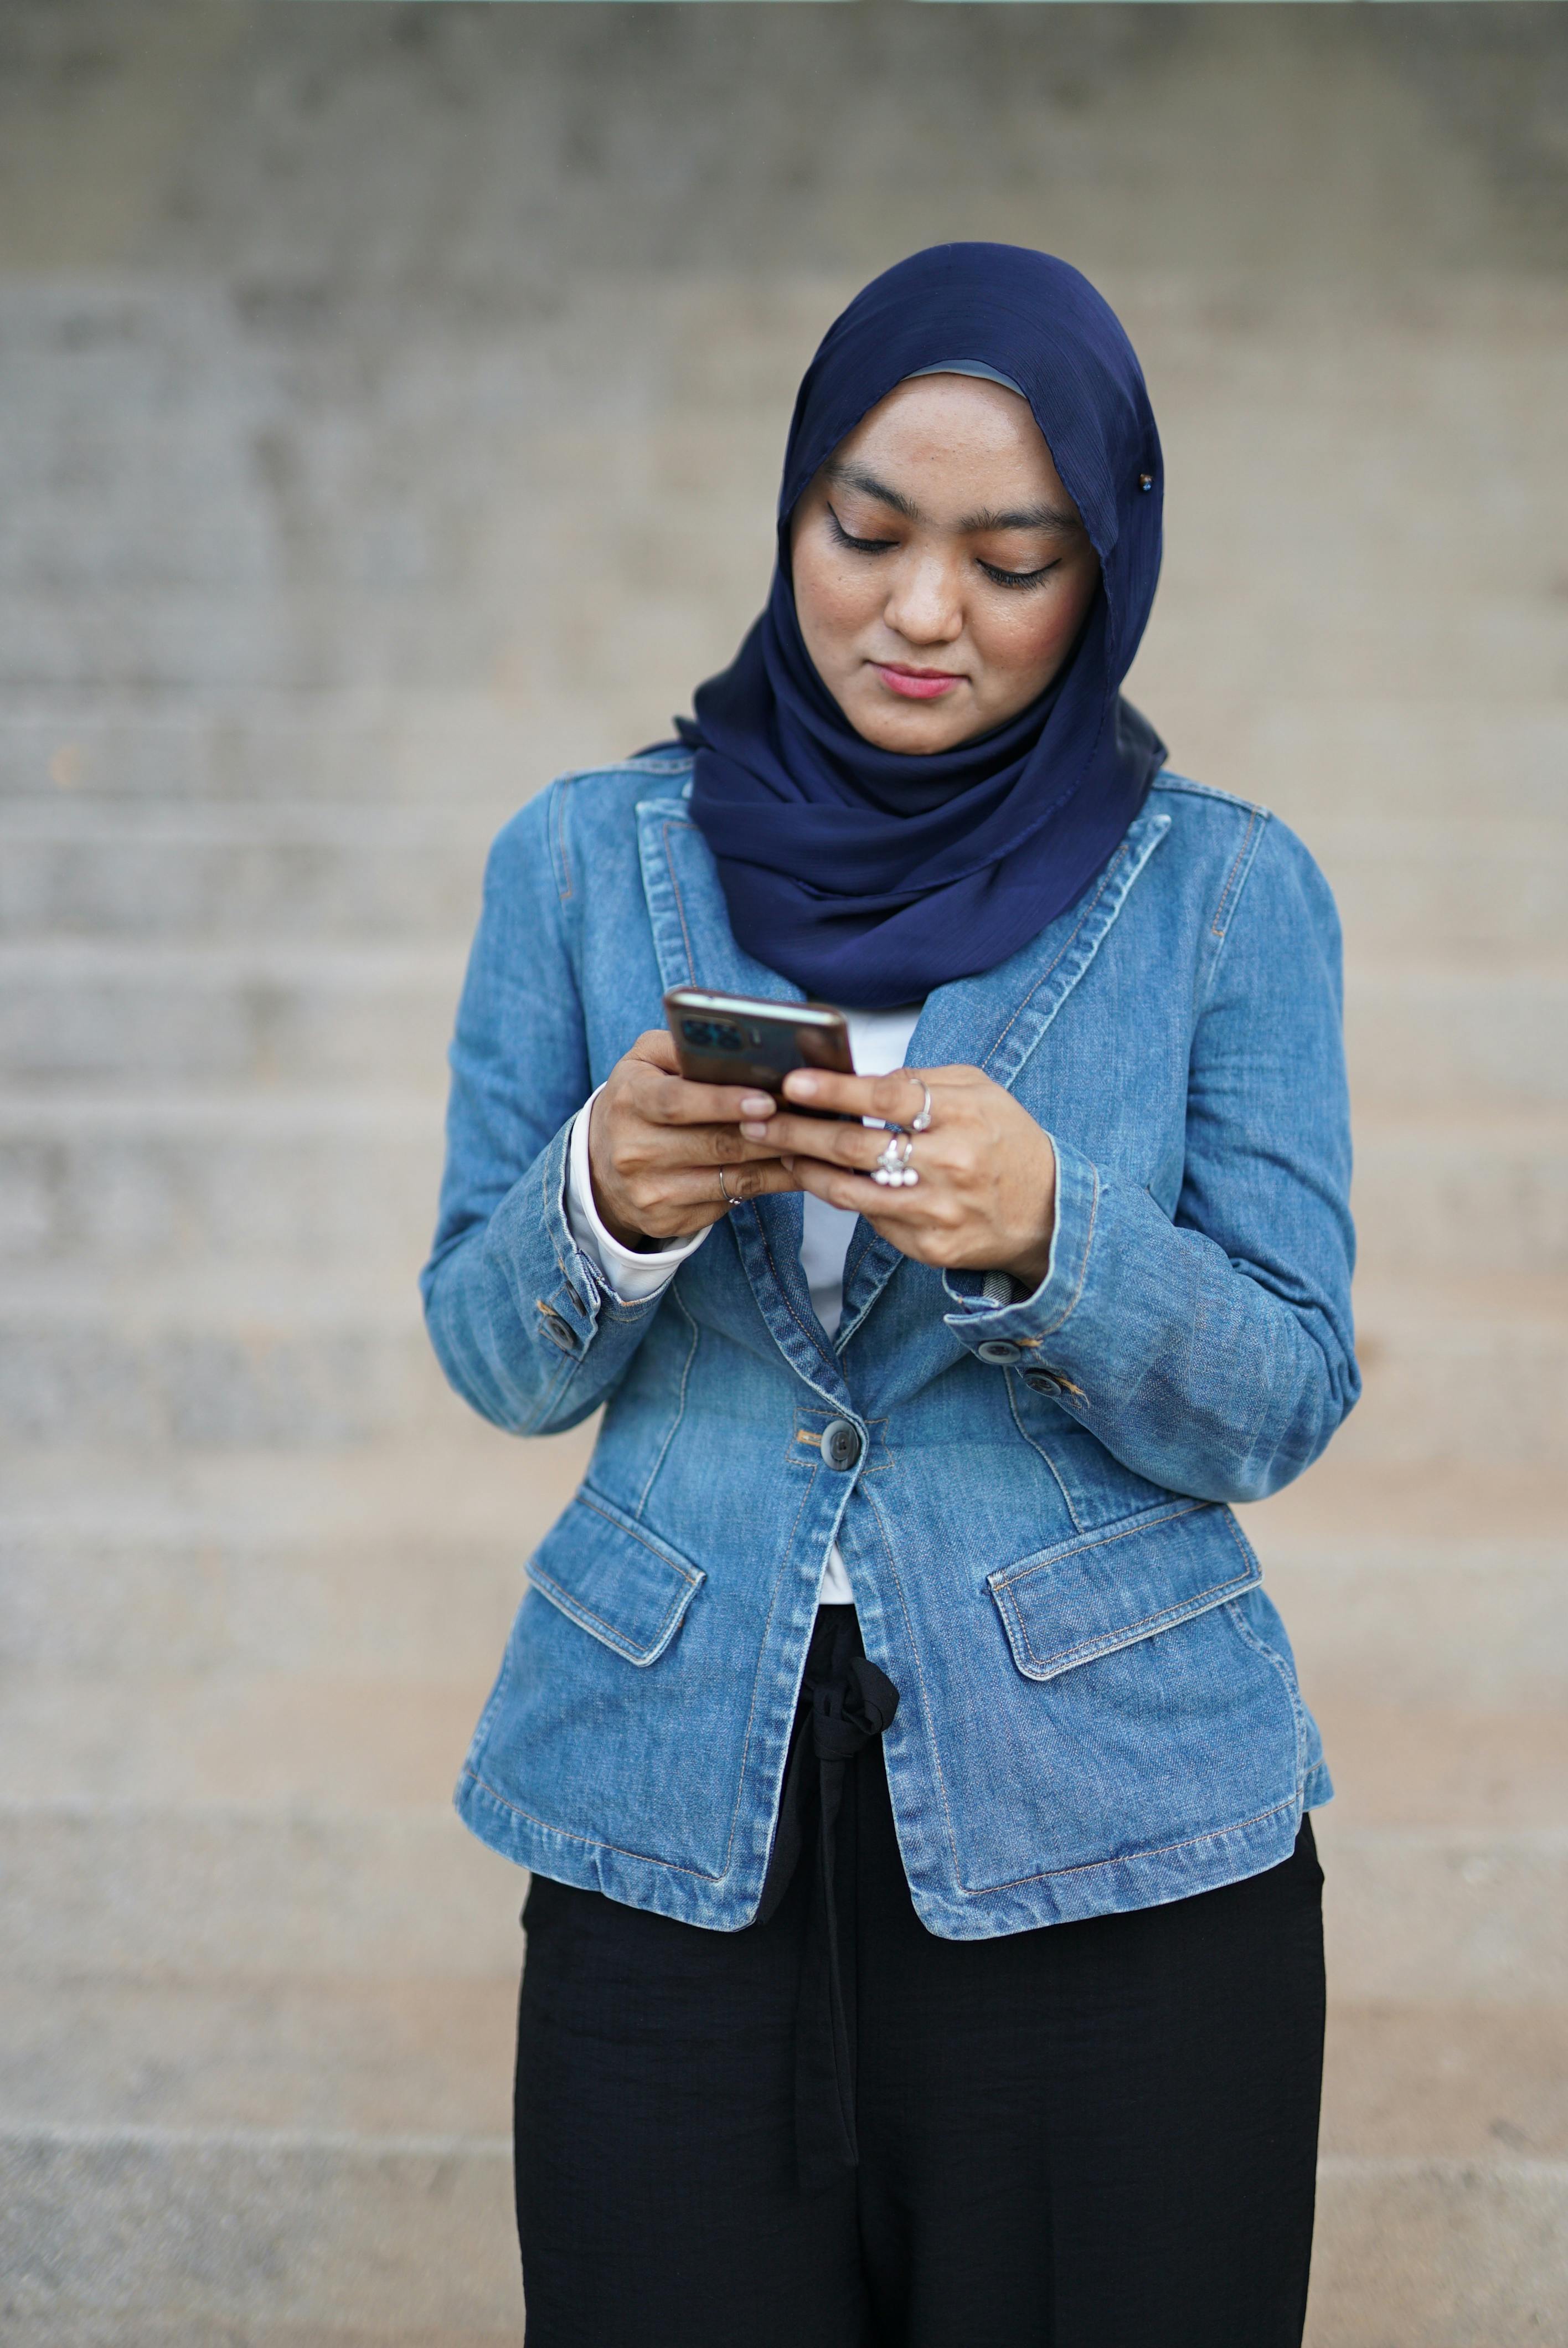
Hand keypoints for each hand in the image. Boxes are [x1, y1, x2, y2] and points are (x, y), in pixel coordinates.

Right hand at [587, 1030, 799, 1249]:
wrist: (601, 1167)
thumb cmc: (640, 1100)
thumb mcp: (646, 1061)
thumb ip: (684, 1046)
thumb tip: (739, 1047)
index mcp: (629, 1100)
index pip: (677, 1102)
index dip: (723, 1102)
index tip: (766, 1099)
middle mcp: (635, 1150)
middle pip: (714, 1143)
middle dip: (769, 1131)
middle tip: (812, 1118)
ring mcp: (652, 1190)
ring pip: (733, 1176)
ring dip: (781, 1159)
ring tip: (816, 1139)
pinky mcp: (670, 1220)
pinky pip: (734, 1199)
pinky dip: (773, 1183)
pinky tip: (799, 1167)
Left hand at [740, 1063, 1057, 1291]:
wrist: (1049, 1214)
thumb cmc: (1007, 1144)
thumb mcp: (981, 1093)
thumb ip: (923, 1081)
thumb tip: (864, 1078)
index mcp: (963, 1116)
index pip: (887, 1097)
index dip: (835, 1090)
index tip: (794, 1082)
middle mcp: (949, 1164)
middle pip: (856, 1145)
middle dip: (798, 1130)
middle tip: (758, 1117)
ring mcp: (936, 1211)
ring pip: (850, 1190)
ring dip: (804, 1167)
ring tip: (775, 1148)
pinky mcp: (928, 1247)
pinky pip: (869, 1219)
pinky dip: (837, 1195)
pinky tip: (815, 1177)